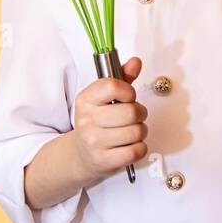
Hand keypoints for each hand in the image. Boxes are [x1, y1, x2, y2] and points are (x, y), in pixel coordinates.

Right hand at [69, 56, 147, 183]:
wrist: (81, 155)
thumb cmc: (96, 124)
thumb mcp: (104, 99)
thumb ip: (122, 78)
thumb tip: (136, 62)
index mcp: (86, 100)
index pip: (112, 86)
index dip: (128, 91)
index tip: (128, 96)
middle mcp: (87, 120)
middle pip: (131, 112)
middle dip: (140, 113)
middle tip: (134, 116)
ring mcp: (94, 142)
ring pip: (137, 131)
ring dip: (140, 131)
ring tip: (130, 131)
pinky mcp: (104, 161)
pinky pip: (137, 150)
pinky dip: (139, 148)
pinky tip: (129, 145)